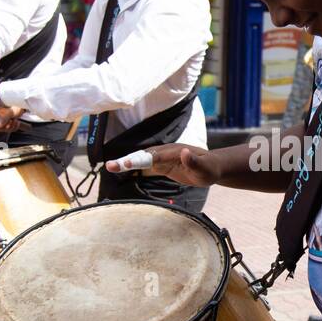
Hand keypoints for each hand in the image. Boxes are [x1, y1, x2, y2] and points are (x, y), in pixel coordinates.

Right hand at [105, 143, 221, 186]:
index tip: (127, 164)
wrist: (212, 167)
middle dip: (127, 161)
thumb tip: (185, 151)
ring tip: (109, 167)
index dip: (141, 160)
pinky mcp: (162, 165)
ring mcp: (163, 158)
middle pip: (143, 156)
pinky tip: (120, 169)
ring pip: (141, 160)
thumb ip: (195, 161)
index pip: (154, 156)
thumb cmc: (210, 169)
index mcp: (174, 152)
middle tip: (110, 166)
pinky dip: (132, 167)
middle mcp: (166, 153)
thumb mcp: (205, 168)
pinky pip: (145, 165)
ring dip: (125, 163)